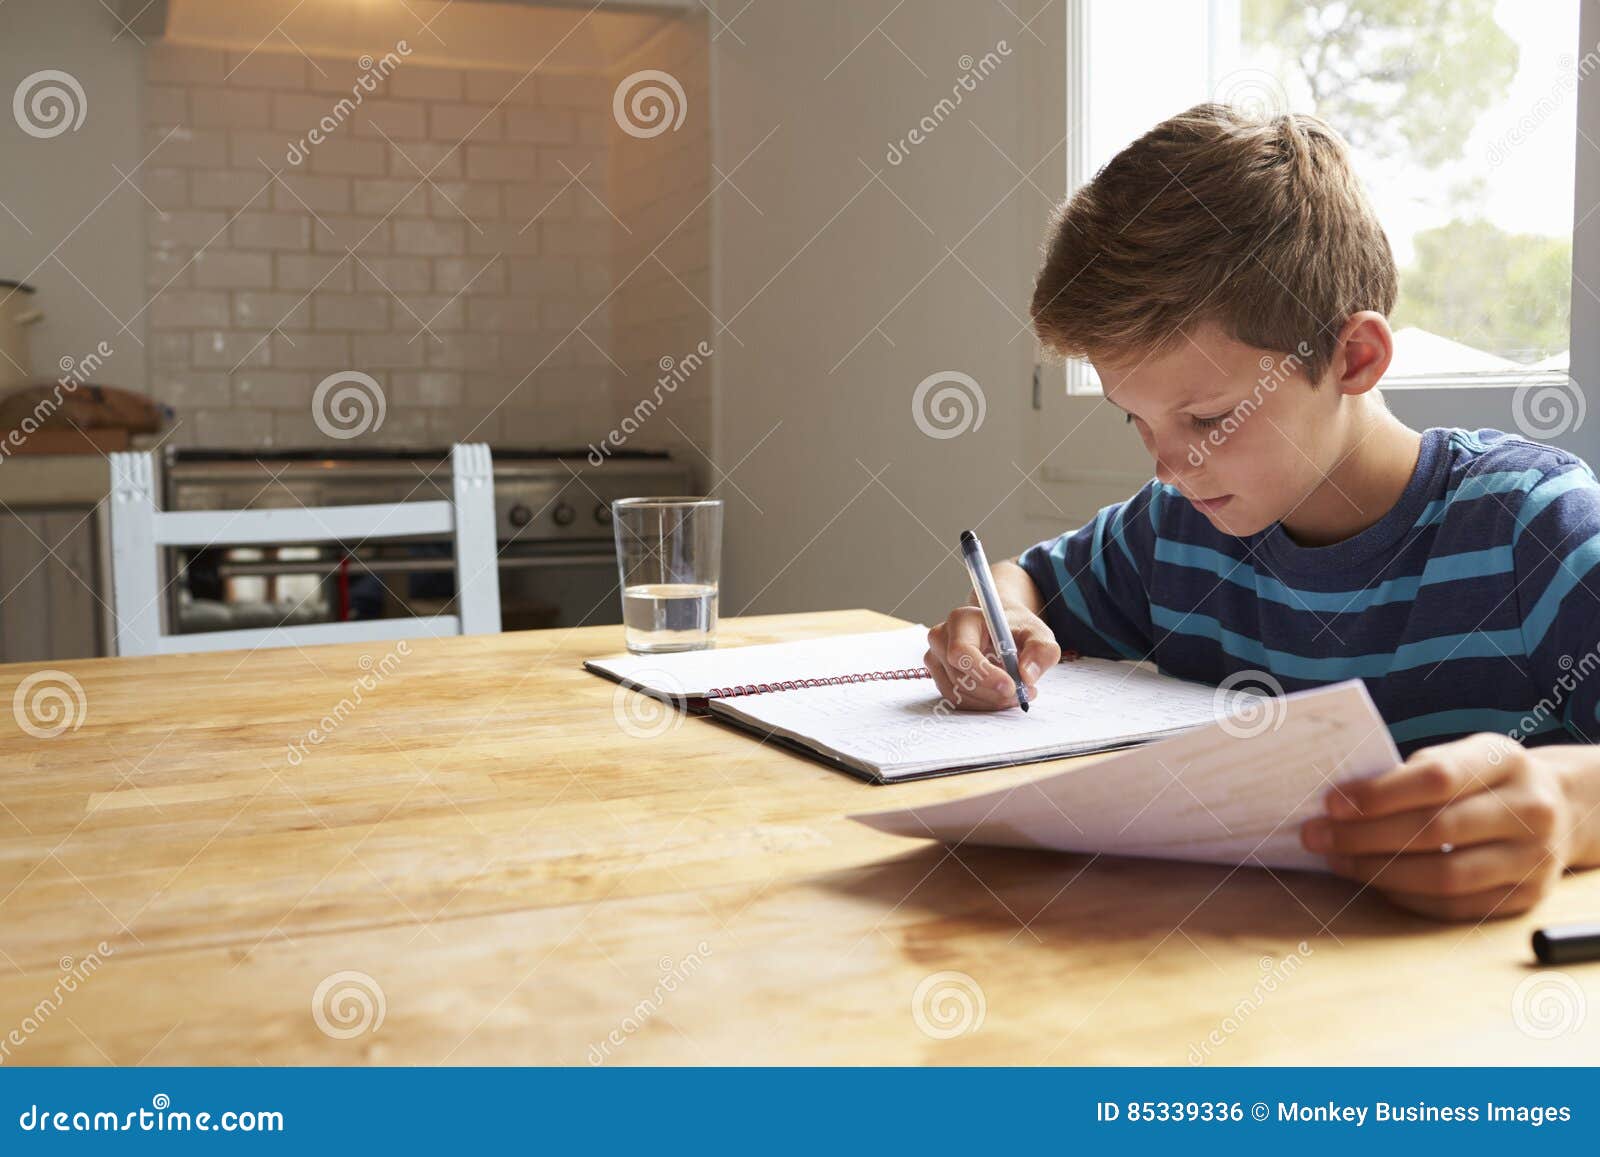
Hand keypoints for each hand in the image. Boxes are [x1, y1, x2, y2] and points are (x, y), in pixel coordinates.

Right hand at [924, 604, 1065, 710]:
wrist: (1001, 631)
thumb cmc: (1016, 629)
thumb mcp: (1038, 633)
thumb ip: (1041, 650)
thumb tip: (1026, 675)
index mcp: (962, 620)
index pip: (962, 652)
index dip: (983, 673)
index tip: (1010, 686)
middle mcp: (941, 637)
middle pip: (960, 677)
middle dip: (994, 692)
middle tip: (1024, 693)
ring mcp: (936, 658)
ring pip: (958, 693)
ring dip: (990, 701)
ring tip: (1017, 693)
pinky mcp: (939, 676)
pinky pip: (957, 700)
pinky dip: (982, 704)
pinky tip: (1001, 695)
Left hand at [1300, 733, 1583, 920]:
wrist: (1557, 808)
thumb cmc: (1483, 778)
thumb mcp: (1459, 756)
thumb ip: (1410, 774)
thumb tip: (1337, 803)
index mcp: (1505, 762)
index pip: (1437, 779)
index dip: (1378, 794)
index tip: (1330, 803)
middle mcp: (1529, 810)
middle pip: (1435, 831)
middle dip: (1364, 836)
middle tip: (1316, 836)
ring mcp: (1533, 859)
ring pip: (1444, 876)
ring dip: (1377, 871)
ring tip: (1336, 860)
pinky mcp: (1525, 898)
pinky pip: (1454, 906)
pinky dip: (1406, 896)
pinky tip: (1373, 881)